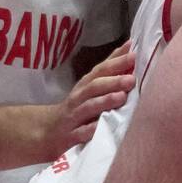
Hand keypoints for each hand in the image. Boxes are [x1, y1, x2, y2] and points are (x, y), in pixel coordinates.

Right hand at [46, 41, 136, 155]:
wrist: (47, 130)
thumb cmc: (76, 106)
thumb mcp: (90, 87)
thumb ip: (109, 70)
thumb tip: (129, 47)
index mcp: (86, 85)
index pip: (101, 70)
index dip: (116, 61)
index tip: (134, 54)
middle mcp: (79, 97)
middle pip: (95, 86)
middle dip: (113, 81)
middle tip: (131, 79)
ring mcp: (74, 116)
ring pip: (89, 107)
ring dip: (105, 101)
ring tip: (121, 97)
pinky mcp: (70, 135)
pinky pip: (82, 132)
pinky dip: (92, 129)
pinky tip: (102, 126)